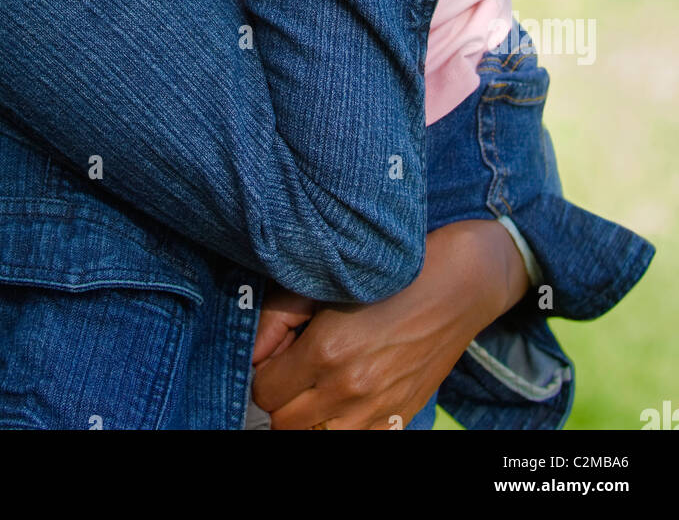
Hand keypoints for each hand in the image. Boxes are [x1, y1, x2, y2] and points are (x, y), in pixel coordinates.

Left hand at [251, 219, 529, 429]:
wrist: (461, 284)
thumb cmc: (394, 273)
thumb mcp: (329, 282)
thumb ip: (280, 316)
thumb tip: (253, 349)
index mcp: (327, 350)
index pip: (263, 389)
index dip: (263, 368)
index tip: (276, 352)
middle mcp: (350, 388)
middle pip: (283, 421)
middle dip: (281, 395)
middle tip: (294, 367)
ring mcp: (378, 409)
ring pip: (314, 437)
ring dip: (308, 415)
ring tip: (318, 383)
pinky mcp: (401, 418)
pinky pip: (355, 441)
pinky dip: (342, 426)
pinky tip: (347, 396)